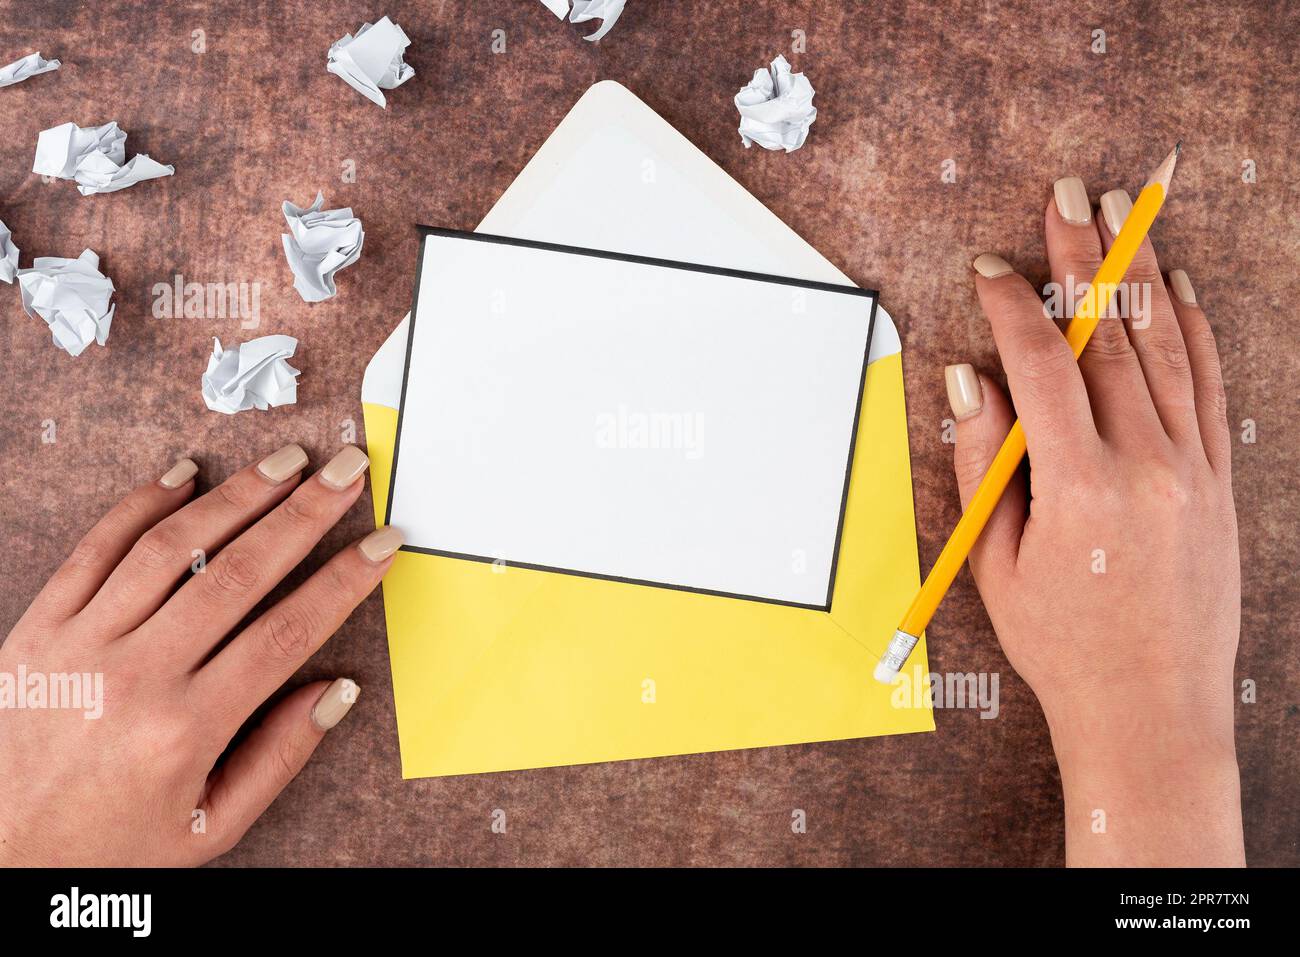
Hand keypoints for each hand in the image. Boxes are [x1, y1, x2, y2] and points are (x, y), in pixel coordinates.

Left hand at [0, 444, 400, 865]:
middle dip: (305, 513)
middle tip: (346, 470)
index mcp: (186, 728)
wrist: (0, 856)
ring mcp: (81, 643)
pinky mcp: (38, 628)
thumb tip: (338, 690)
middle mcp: (135, 675)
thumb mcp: (209, 826)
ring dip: (236, 495)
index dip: (345, 580)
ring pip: (171, 547)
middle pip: (240, 572)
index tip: (382, 543)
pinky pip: (96, 550)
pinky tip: (184, 474)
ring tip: (285, 462)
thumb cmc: (107, 845)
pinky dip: (141, 504)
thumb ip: (280, 756)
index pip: (288, 631)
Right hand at [947, 176, 1242, 865]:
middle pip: (1110, 338)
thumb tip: (969, 382)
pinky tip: (1180, 289)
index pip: (1042, 369)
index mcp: (1083, 490)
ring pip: (1166, 350)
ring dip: (1140, 276)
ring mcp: (1193, 471)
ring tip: (1124, 214)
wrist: (1154, 712)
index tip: (989, 267)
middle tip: (1070, 191)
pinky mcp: (1218, 483)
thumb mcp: (997, 563)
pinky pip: (1209, 389)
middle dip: (1085, 257)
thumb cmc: (1064, 647)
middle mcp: (1149, 468)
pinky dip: (1195, 333)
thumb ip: (984, 464)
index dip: (1013, 308)